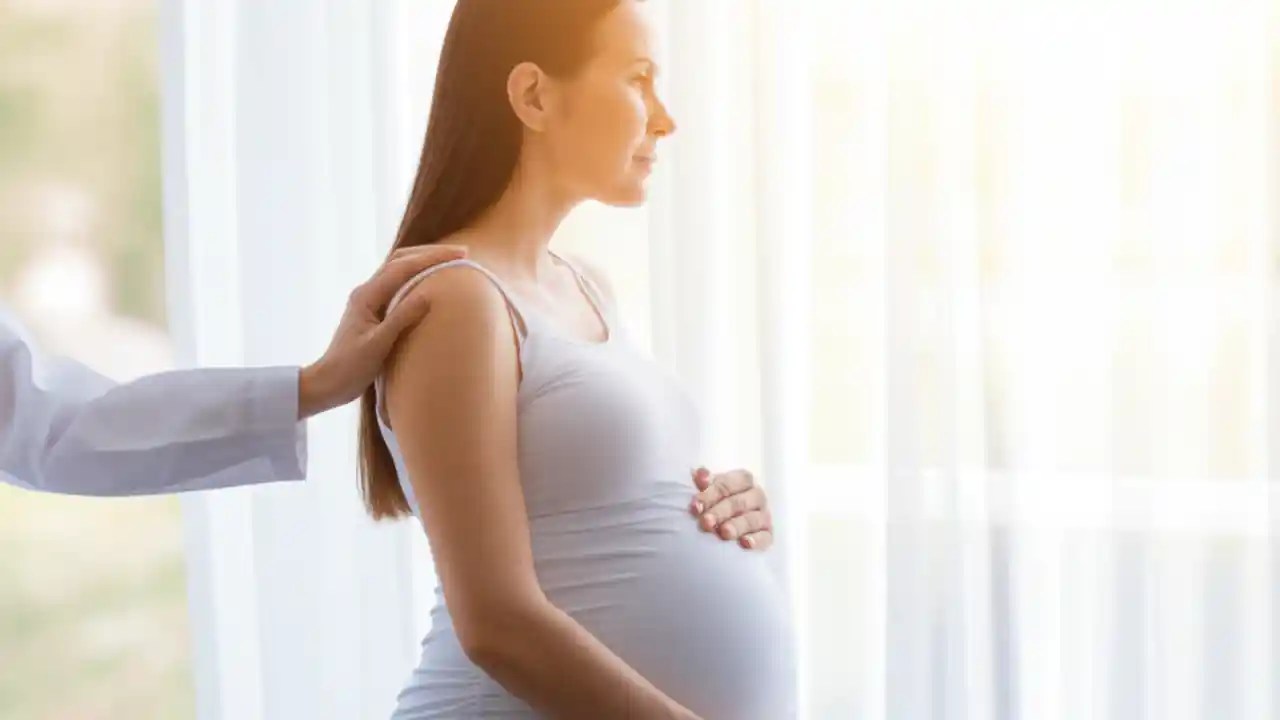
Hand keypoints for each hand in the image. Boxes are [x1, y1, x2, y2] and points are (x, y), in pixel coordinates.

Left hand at [297, 244, 467, 418]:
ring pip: (398, 270)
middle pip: (400, 260)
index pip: (403, 266)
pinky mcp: (373, 311)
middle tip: (461, 253)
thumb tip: (429, 294)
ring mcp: (369, 300)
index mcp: (367, 295)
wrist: (328, 383)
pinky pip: (398, 284)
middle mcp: (367, 291)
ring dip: (423, 262)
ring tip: (449, 262)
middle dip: (429, 254)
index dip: (432, 257)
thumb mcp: (378, 345)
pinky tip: (430, 283)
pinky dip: (417, 277)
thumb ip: (401, 318)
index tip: (460, 254)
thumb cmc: (350, 368)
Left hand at [688, 467, 773, 550]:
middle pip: (740, 502)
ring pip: (753, 519)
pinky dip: (756, 540)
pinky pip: (765, 537)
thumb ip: (703, 483)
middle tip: (705, 522)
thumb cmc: (714, 506)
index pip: (729, 483)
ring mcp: (764, 516)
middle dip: (720, 512)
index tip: (695, 506)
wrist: (721, 530)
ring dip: (737, 526)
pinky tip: (745, 544)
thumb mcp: (708, 492)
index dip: (711, 493)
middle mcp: (756, 496)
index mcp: (743, 480)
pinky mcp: (768, 536)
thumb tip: (699, 474)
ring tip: (724, 533)